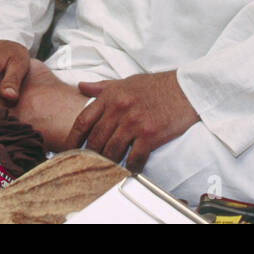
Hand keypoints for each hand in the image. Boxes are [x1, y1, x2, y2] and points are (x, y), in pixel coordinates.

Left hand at [67, 71, 198, 172]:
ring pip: (112, 151)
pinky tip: (129, 171)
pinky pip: (134, 158)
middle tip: (86, 166)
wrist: (185, 89)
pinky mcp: (150, 135)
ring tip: (105, 171)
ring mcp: (134, 122)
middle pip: (95, 140)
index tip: (68, 151)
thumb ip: (101, 87)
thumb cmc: (156, 86)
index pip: (83, 121)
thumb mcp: (125, 82)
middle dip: (89, 156)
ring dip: (108, 164)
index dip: (73, 139)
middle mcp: (119, 109)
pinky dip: (130, 168)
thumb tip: (80, 86)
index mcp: (110, 96)